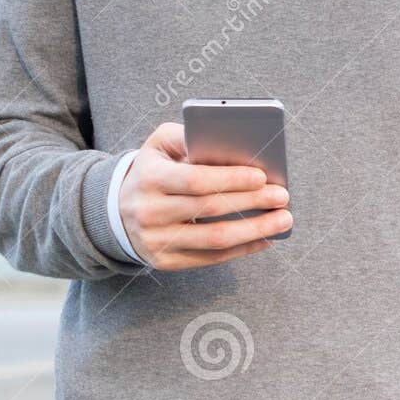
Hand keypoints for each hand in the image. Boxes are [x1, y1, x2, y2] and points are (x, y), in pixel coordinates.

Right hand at [118, 122, 291, 269]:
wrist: (117, 211)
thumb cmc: (152, 172)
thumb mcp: (158, 145)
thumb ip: (187, 137)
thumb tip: (226, 144)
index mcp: (149, 177)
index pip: (195, 180)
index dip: (231, 179)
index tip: (262, 177)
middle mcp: (150, 211)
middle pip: (210, 209)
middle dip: (252, 202)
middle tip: (282, 196)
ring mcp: (157, 240)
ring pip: (215, 239)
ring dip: (256, 230)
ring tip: (282, 220)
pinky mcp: (165, 262)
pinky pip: (212, 258)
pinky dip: (244, 249)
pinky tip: (265, 238)